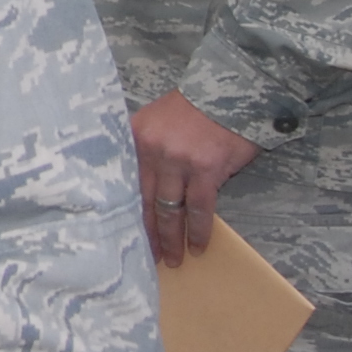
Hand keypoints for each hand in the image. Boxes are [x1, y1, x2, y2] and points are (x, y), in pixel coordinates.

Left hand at [130, 93, 261, 266]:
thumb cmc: (194, 109)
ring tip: (172, 259)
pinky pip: (200, 208)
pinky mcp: (206, 169)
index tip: (120, 235)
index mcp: (135, 136)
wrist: (231, 91)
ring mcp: (178, 160)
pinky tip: (198, 246)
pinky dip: (199, 230)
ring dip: (171, 238)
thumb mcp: (156, 120)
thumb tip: (136, 187)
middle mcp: (152, 148)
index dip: (123, 212)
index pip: (124, 182)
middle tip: (145, 257)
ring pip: (169, 209)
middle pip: (143, 200)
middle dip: (145, 232)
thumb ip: (143, 149)